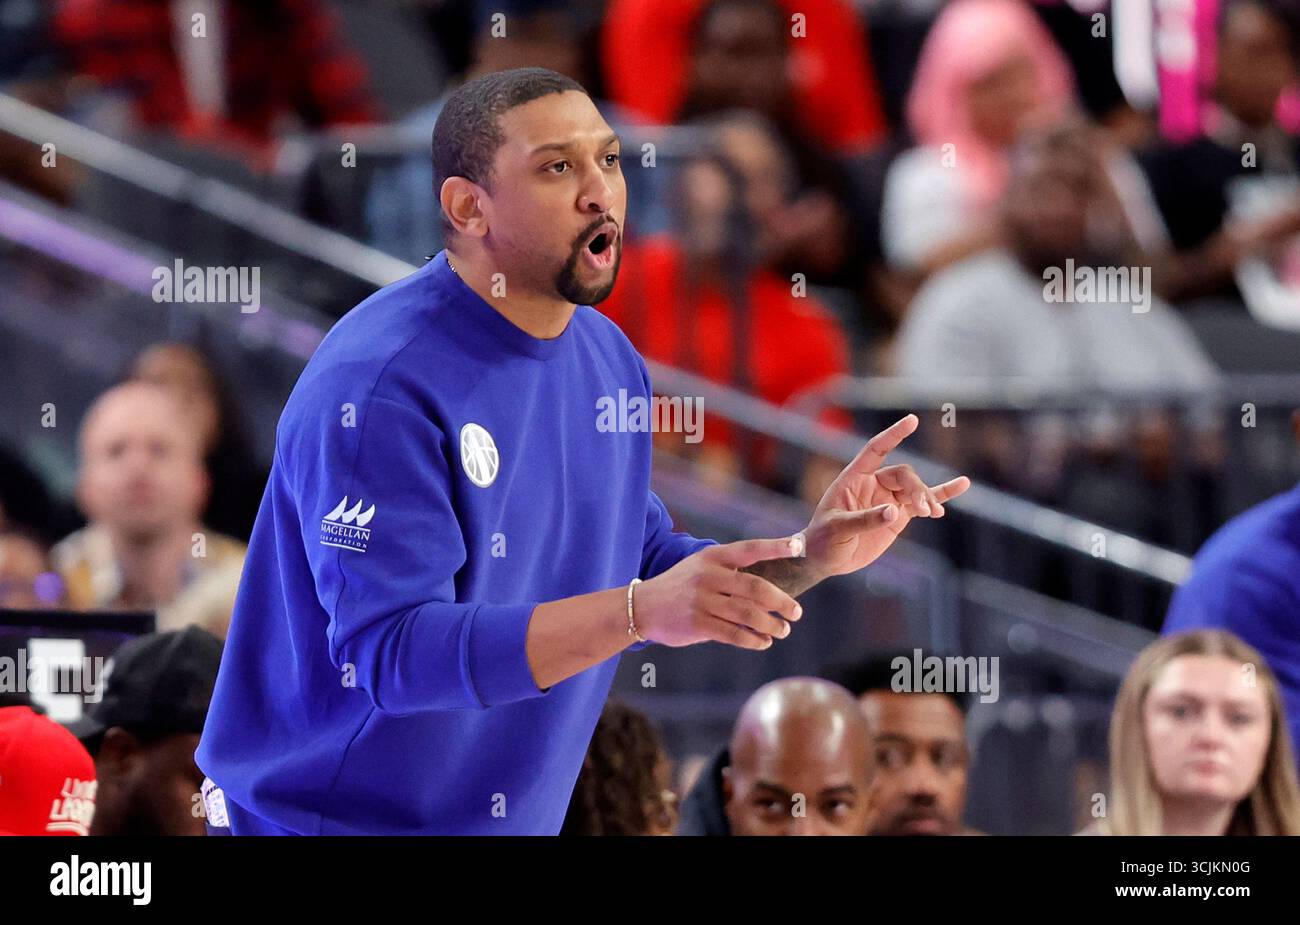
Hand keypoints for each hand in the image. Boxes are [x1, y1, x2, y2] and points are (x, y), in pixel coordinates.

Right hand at [633, 537, 804, 649]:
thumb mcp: (701, 568)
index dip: (775, 547)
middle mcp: (707, 576)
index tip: (798, 546)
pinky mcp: (696, 624)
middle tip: (797, 612)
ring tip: (783, 630)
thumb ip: (730, 573)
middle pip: (755, 588)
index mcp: (712, 557)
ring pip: (747, 614)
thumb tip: (773, 589)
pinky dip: (753, 640)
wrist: (642, 606)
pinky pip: (733, 634)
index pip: (749, 549)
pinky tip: (763, 642)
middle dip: (781, 602)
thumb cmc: (681, 587)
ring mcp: (701, 600)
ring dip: (771, 624)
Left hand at [800, 414, 969, 578]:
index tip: (912, 421)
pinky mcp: (898, 515)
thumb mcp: (838, 529)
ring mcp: (888, 499)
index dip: (892, 435)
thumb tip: (894, 511)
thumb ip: (865, 519)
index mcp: (854, 478)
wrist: (826, 559)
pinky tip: (962, 485)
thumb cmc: (823, 540)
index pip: (876, 450)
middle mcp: (873, 484)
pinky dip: (941, 495)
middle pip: (903, 475)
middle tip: (923, 510)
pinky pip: (923, 503)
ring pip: (915, 489)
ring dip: (927, 498)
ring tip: (934, 513)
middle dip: (916, 489)